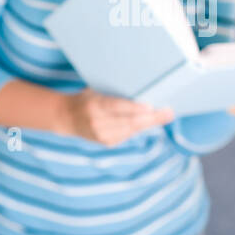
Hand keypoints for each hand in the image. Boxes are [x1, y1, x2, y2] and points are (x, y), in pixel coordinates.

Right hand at [57, 89, 173, 145]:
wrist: (66, 118)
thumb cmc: (85, 100)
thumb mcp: (95, 91)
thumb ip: (114, 94)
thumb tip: (141, 93)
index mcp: (94, 106)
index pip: (118, 107)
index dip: (135, 109)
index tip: (151, 107)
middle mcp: (98, 123)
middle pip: (129, 122)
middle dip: (152, 118)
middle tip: (169, 112)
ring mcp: (102, 135)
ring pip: (132, 130)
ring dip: (149, 123)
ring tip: (165, 115)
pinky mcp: (106, 142)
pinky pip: (128, 135)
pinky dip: (139, 128)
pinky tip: (148, 122)